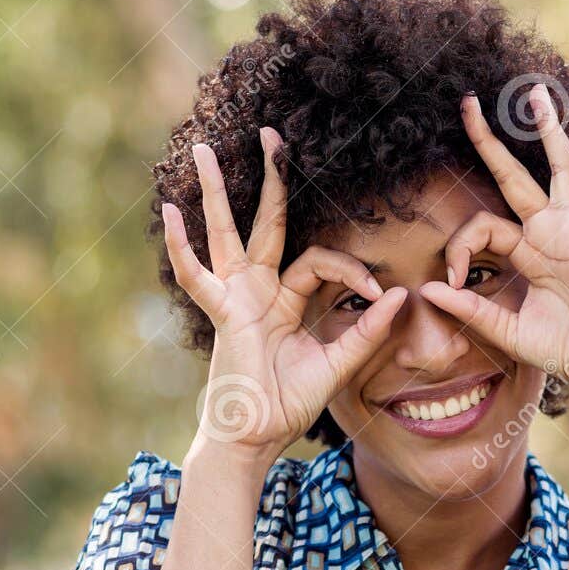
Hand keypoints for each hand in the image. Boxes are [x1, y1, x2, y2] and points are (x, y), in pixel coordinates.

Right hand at [162, 129, 409, 462]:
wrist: (257, 436)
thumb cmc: (290, 404)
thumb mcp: (338, 365)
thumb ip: (366, 332)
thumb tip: (399, 296)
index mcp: (287, 300)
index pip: (320, 262)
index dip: (352, 270)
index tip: (377, 294)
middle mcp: (258, 291)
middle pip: (266, 224)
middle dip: (270, 181)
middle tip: (270, 133)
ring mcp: (236, 298)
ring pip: (226, 234)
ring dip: (216, 193)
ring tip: (206, 152)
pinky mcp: (221, 314)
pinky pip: (197, 276)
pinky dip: (182, 247)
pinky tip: (169, 212)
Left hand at [415, 85, 568, 393]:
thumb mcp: (509, 332)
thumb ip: (472, 311)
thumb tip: (427, 289)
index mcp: (528, 255)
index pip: (483, 227)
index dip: (460, 247)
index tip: (452, 280)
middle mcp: (549, 235)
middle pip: (514, 177)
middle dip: (489, 141)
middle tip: (467, 103)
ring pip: (559, 170)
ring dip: (548, 132)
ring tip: (536, 94)